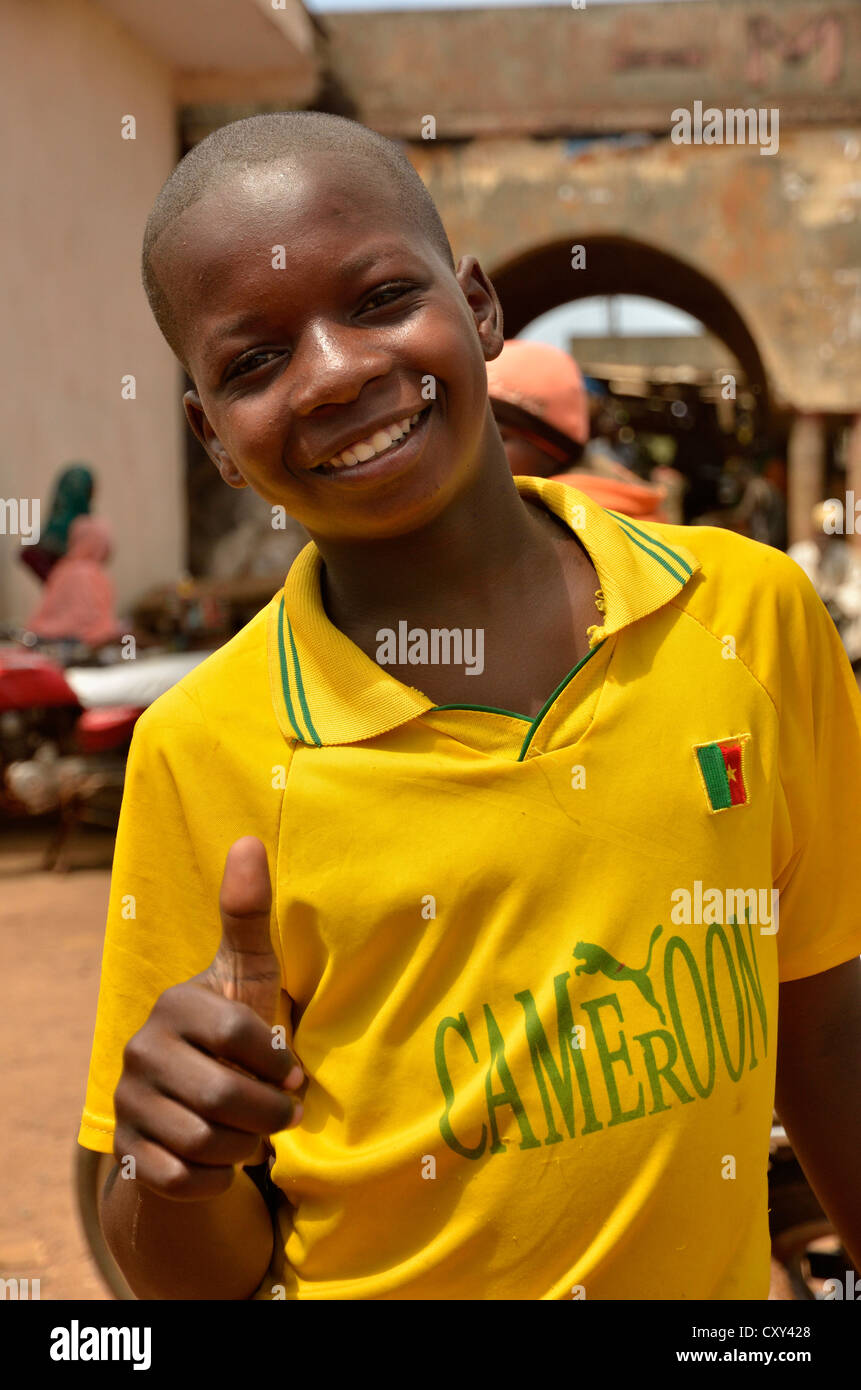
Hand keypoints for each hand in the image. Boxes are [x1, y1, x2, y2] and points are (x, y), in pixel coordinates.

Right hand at [113, 836, 302, 1200]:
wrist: (196, 1106)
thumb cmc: (238, 1031)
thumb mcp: (251, 973)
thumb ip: (249, 914)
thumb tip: (250, 839)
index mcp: (176, 1004)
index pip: (240, 1035)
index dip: (278, 1061)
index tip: (292, 1072)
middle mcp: (141, 1050)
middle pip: (225, 1096)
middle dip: (268, 1112)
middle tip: (283, 1112)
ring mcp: (128, 1102)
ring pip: (205, 1142)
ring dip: (245, 1145)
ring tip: (254, 1131)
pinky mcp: (128, 1152)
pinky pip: (183, 1178)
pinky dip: (216, 1178)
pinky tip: (224, 1157)